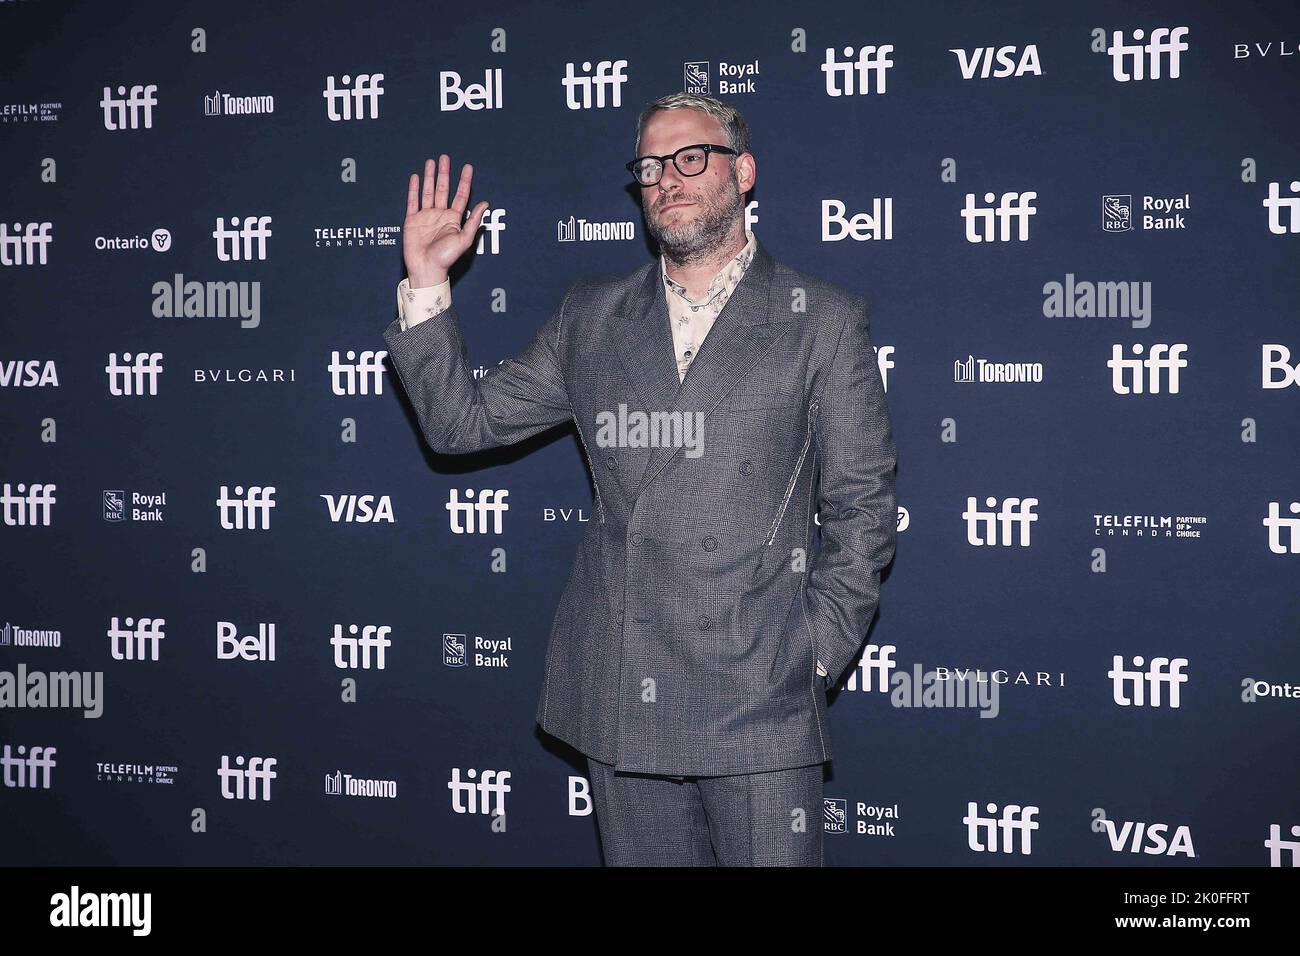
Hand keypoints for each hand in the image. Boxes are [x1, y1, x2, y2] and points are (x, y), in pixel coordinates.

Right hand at [403, 154, 489, 288]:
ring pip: (428, 191)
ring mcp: (426, 216)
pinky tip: (416, 177)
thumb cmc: (446, 258)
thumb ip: (473, 221)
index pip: (460, 195)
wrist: (426, 268)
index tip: (467, 167)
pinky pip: (413, 201)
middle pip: (443, 189)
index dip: (464, 181)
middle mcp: (440, 215)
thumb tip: (485, 203)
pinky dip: (414, 189)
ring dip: (429, 176)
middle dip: (444, 173)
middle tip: (445, 157)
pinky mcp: (412, 220)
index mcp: (453, 219)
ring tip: (431, 162)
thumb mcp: (464, 239)